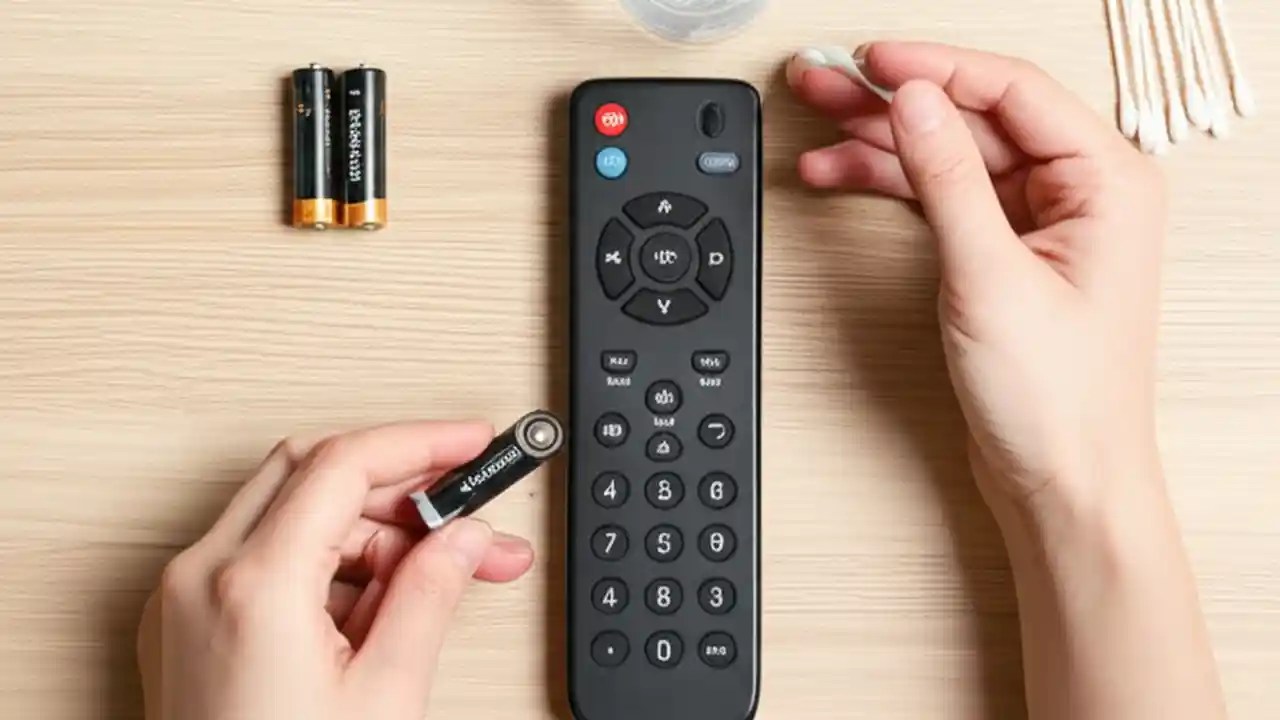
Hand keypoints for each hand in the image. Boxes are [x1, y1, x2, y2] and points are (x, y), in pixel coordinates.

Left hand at [137, 421, 535, 719]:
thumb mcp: (385, 696)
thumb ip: (431, 595)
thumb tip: (467, 536)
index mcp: (252, 587)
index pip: (345, 464)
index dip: (422, 443)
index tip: (475, 445)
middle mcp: (203, 578)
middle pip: (317, 475)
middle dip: (405, 487)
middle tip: (474, 515)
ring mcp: (187, 599)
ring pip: (296, 513)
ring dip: (377, 532)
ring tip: (450, 576)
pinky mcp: (189, 622)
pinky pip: (270, 556)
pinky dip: (334, 563)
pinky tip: (390, 602)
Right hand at [789, 42, 1166, 514]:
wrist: (1061, 482)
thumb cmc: (1058, 401)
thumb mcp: (992, 277)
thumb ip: (949, 179)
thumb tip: (915, 101)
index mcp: (1107, 181)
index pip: (1011, 89)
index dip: (934, 66)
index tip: (870, 60)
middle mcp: (1079, 192)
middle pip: (973, 117)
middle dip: (892, 100)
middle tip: (824, 83)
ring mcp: (1040, 222)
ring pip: (950, 154)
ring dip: (881, 141)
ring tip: (816, 123)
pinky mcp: (1004, 253)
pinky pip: (943, 196)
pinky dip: (892, 184)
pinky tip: (840, 174)